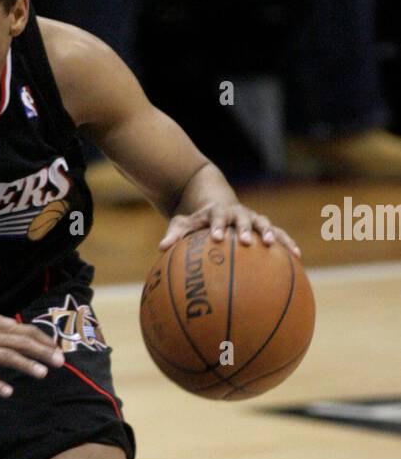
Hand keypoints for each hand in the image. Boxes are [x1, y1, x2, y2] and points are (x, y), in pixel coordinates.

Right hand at [0, 309, 64, 397]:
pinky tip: (8, 392)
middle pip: (22, 343)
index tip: (57, 348)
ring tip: (42, 373)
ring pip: (7, 356)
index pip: (26, 330)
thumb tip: (17, 324)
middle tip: (60, 361)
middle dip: (43, 351)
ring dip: (26, 365)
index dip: (44, 339)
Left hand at [158, 201, 300, 255]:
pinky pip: (279, 235)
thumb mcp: (183, 224)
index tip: (216, 237)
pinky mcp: (264, 228)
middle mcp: (238, 214)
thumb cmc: (197, 220)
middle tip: (246, 241)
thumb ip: (174, 235)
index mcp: (218, 212)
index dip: (218, 226)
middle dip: (246, 229)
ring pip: (265, 225)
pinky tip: (297, 257)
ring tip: (275, 247)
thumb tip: (161, 248)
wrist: (216, 201)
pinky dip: (288, 243)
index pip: (217, 217)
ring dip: (271, 234)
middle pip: (244, 219)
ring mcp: (253, 220)